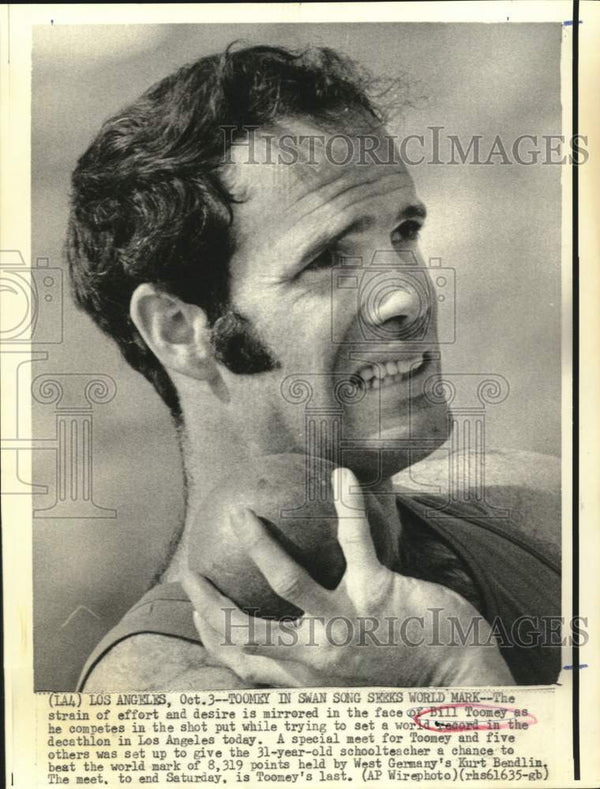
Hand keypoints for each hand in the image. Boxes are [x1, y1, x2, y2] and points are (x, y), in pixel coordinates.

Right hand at [182, 467, 513, 686]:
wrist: (459, 679)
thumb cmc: (404, 670)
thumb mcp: (349, 675)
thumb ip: (315, 656)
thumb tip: (290, 628)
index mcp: (308, 674)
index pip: (244, 662)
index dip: (211, 635)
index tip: (195, 607)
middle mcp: (319, 656)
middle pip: (245, 631)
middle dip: (210, 601)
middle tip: (191, 568)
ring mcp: (346, 626)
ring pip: (288, 582)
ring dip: (259, 545)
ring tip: (244, 514)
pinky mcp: (377, 596)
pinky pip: (354, 540)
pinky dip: (347, 504)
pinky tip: (342, 477)